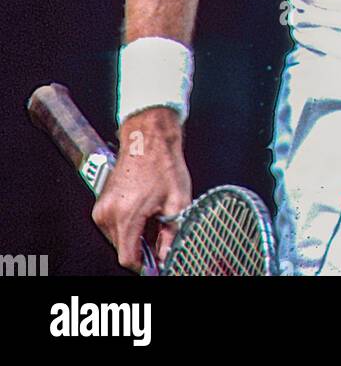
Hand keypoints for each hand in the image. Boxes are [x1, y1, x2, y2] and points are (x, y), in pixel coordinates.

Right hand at [92, 108, 191, 272]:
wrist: (149, 137)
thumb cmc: (163, 164)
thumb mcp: (177, 202)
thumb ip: (171, 236)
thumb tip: (166, 257)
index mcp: (125, 215)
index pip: (127, 258)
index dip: (145, 264)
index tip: (156, 262)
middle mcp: (108, 213)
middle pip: (122, 249)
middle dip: (141, 248)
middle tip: (160, 236)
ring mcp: (102, 207)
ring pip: (117, 238)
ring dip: (135, 236)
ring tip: (153, 218)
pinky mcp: (101, 202)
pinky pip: (113, 225)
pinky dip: (128, 225)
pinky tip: (143, 211)